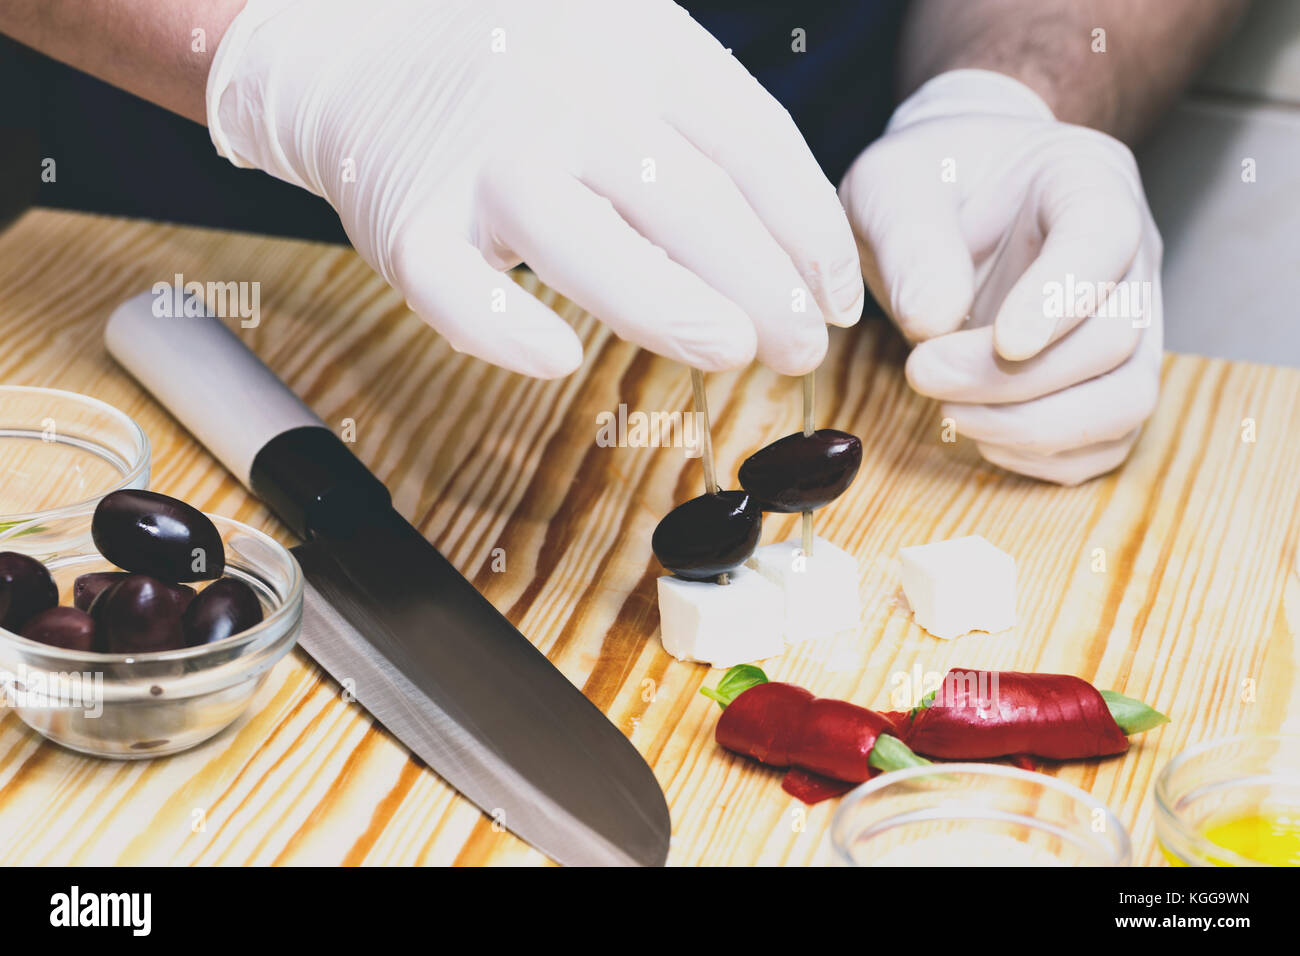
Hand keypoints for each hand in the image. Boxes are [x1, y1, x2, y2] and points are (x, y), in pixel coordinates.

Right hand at [205, 0, 863, 377]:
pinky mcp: (408, 221)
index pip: (753, 146)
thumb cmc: (521, 69)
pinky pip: (459, 291)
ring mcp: (484, 156)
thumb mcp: (626, 52)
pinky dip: (506, 330)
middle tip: (803, 351)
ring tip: (733, 355)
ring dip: (668, 306)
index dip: (810, 235)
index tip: (837, 303)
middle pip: (688, 199)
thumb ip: (704, 133)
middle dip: (764, 286)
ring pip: (585, 243)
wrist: (359, 47)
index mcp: (637, 44)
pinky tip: (559, 361)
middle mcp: (564, 92)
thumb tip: (799, 262)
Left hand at [839, 70, 1161, 484]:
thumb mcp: (893, 184)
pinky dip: (1044, 455)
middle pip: (1115, 335)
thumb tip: (932, 320)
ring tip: (950, 413)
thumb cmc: (927, 183)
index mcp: (1085, 181)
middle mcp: (1126, 255)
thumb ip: (910, 239)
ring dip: (1034, 427)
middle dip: (1016, 379)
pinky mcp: (1103, 381)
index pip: (1106, 237)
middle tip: (924, 374)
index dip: (1062, 298)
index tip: (1003, 342)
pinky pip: (1105, 441)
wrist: (946, 202)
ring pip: (1124, 399)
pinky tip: (979, 433)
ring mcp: (1127, 323)